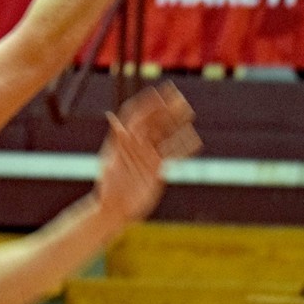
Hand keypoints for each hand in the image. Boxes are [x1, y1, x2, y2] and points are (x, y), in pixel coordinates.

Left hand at [94, 83, 199, 224]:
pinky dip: (184, 147)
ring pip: (166, 136)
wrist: (114, 211)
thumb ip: (118, 143)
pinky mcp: (157, 169)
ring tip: (189, 112)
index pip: (137, 116)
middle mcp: (137, 146)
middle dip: (167, 109)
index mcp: (124, 141)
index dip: (148, 103)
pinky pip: (173, 155)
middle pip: (154, 123)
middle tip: (181, 98)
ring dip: (177, 124)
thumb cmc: (108, 189)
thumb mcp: (112, 165)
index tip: (160, 92)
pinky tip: (195, 140)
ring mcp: (148, 156)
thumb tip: (116, 121)